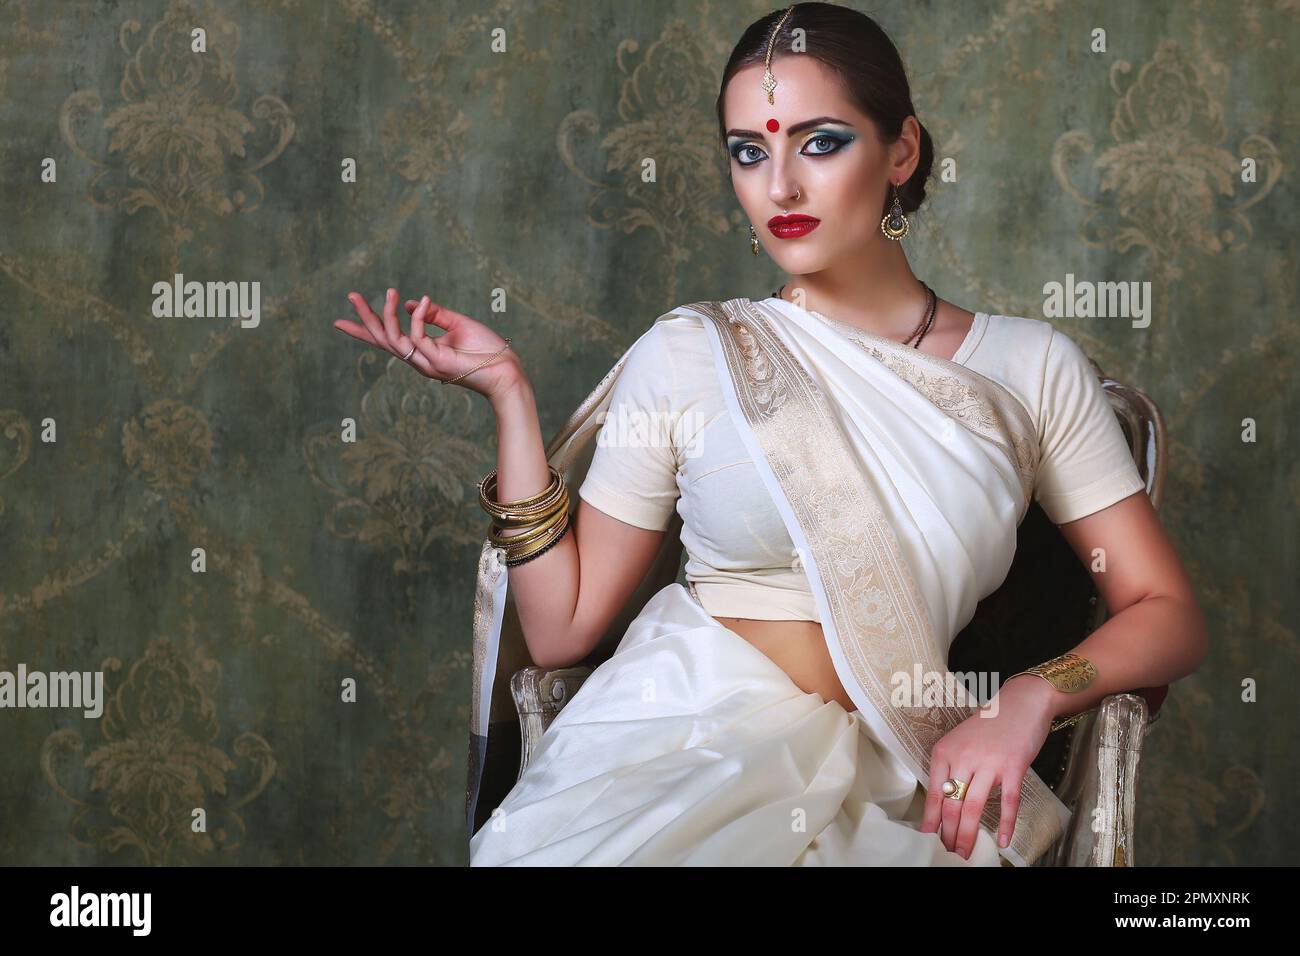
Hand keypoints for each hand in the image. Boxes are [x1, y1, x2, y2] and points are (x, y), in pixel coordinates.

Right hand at [334, 288, 524, 399]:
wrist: (506, 370)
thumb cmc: (485, 350)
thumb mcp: (457, 325)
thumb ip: (435, 315)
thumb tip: (413, 302)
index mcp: (421, 351)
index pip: (387, 339)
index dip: (364, 329)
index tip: (340, 320)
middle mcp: (419, 359)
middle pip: (382, 339)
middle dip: (365, 318)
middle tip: (350, 295)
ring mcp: (426, 362)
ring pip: (394, 339)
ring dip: (387, 314)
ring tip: (389, 291)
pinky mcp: (437, 361)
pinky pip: (418, 335)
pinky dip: (419, 316)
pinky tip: (425, 301)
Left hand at [918, 675, 1055, 858]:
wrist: (1022, 702)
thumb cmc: (990, 724)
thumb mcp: (961, 742)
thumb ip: (952, 768)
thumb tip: (945, 803)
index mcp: (945, 751)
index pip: (935, 793)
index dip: (931, 821)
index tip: (927, 839)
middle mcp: (963, 756)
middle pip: (951, 804)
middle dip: (948, 834)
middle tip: (947, 854)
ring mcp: (988, 762)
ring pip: (972, 807)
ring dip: (968, 834)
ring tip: (966, 853)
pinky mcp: (1013, 766)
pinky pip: (1007, 802)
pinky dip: (1005, 824)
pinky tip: (1002, 841)